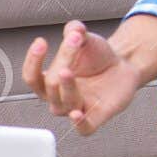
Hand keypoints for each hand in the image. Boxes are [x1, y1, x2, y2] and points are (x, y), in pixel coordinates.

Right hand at [23, 19, 143, 136]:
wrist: (124, 65)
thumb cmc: (98, 56)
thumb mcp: (85, 39)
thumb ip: (75, 31)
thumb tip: (74, 28)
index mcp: (50, 82)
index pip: (32, 77)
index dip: (33, 61)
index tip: (41, 42)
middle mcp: (59, 98)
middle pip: (50, 87)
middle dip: (60, 63)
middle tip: (74, 41)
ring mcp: (77, 108)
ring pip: (62, 106)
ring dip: (65, 88)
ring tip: (67, 71)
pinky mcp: (97, 116)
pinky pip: (84, 128)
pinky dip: (79, 124)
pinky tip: (77, 114)